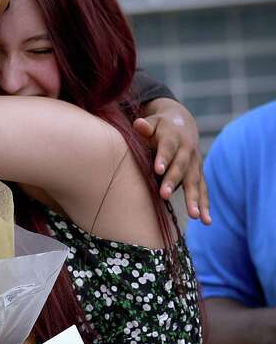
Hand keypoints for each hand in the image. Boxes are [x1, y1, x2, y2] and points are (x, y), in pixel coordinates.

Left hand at [133, 98, 210, 224]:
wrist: (182, 123)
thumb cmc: (160, 126)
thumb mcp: (152, 122)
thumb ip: (145, 127)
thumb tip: (138, 124)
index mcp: (174, 137)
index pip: (167, 148)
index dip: (163, 158)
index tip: (157, 170)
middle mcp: (188, 151)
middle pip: (181, 167)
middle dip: (173, 181)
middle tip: (164, 195)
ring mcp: (196, 163)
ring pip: (195, 181)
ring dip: (195, 199)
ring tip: (195, 216)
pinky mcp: (199, 174)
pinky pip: (203, 190)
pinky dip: (205, 205)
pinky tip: (206, 221)